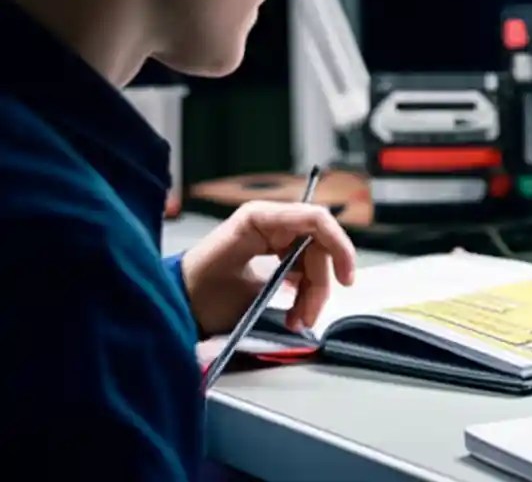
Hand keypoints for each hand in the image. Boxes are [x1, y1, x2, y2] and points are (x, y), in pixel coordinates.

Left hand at [180, 201, 357, 336]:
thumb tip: (316, 283)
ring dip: (312, 294)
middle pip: (319, 249)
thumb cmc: (200, 294)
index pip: (316, 221)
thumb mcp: (246, 288)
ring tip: (297, 321)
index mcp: (260, 219)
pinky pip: (302, 270)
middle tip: (308, 317)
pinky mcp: (273, 254)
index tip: (345, 280)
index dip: (339, 248)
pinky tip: (293, 312)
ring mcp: (273, 238)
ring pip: (314, 263)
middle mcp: (270, 223)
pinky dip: (304, 293)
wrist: (176, 303)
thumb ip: (286, 281)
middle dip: (320, 285)